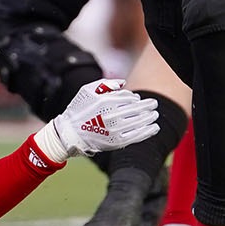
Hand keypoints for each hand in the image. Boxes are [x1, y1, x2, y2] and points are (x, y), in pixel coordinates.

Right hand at [30, 79, 159, 163]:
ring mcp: (115, 129)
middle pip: (137, 109)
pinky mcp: (116, 142)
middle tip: (154, 104)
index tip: (137, 100)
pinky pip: (136, 136)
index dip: (135, 99)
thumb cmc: (78, 110)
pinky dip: (147, 132)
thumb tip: (124, 83)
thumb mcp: (87, 90)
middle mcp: (112, 114)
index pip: (128, 98)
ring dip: (149, 118)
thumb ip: (106, 84)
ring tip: (155, 115)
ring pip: (139, 121)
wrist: (69, 133)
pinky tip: (154, 128)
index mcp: (106, 100)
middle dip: (148, 106)